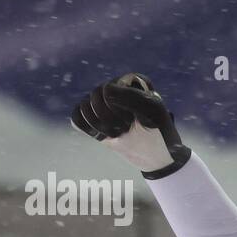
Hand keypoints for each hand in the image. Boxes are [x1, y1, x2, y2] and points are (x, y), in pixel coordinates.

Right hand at [70, 73, 190, 177]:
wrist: (157, 157)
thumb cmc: (159, 134)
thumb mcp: (152, 114)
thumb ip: (132, 97)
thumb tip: (105, 90)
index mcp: (133, 80)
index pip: (108, 89)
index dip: (118, 109)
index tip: (135, 119)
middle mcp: (118, 86)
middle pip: (95, 96)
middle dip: (109, 118)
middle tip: (127, 128)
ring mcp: (105, 101)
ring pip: (84, 105)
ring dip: (99, 125)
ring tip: (118, 132)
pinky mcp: (95, 116)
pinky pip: (77, 116)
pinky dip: (87, 127)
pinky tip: (103, 134)